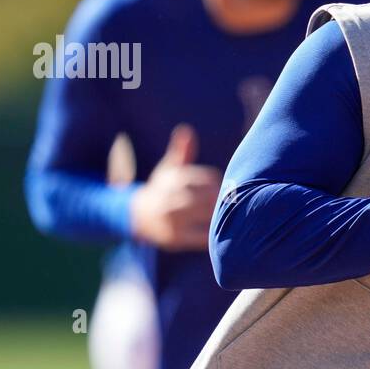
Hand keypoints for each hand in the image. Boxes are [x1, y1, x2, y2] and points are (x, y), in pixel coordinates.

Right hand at [130, 124, 222, 250]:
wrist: (137, 216)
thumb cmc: (162, 188)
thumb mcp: (169, 168)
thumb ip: (181, 151)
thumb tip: (186, 130)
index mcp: (173, 179)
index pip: (209, 178)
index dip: (219, 184)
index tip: (220, 187)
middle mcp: (171, 198)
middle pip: (209, 197)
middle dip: (222, 200)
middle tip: (232, 202)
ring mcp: (173, 219)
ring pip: (207, 216)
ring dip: (222, 215)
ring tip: (231, 215)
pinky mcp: (175, 238)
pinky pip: (202, 237)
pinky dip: (214, 234)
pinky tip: (223, 232)